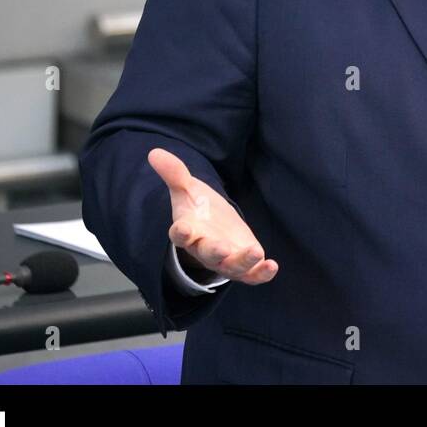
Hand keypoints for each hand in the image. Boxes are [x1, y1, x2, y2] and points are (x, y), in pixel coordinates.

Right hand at [148, 147, 278, 284]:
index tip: (183, 230)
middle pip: (207, 253)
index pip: (180, 235)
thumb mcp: (186, 188)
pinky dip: (261, 273)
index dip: (181, 233)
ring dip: (243, 262)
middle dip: (214, 251)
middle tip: (221, 248)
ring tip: (256, 252)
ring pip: (231, 266)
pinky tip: (272, 266)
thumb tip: (154, 152)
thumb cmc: (197, 208)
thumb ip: (174, 173)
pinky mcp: (242, 263)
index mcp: (188, 230)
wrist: (213, 225)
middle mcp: (204, 249)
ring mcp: (224, 259)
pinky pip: (251, 274)